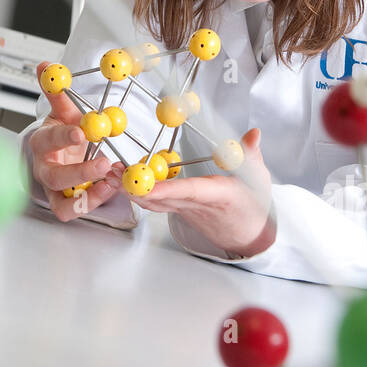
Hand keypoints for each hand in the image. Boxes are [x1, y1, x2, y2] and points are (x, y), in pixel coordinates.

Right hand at [28, 61, 123, 221]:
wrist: (61, 152)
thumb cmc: (62, 132)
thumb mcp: (63, 112)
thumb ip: (57, 93)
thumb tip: (45, 66)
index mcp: (43, 143)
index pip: (49, 139)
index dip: (64, 136)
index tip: (82, 132)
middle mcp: (45, 169)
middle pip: (56, 177)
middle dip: (80, 173)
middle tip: (105, 163)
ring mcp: (54, 190)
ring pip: (63, 204)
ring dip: (90, 196)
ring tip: (113, 181)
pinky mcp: (66, 203)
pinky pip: (76, 210)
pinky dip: (95, 201)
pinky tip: (113, 186)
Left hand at [127, 128, 275, 256]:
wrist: (248, 234)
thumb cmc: (253, 205)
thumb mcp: (258, 177)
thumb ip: (252, 154)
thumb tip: (253, 133)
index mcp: (218, 196)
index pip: (190, 192)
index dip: (166, 189)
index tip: (146, 184)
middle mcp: (196, 206)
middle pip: (161, 199)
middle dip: (135, 187)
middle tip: (113, 172)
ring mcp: (184, 210)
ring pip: (153, 203)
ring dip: (130, 189)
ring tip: (109, 173)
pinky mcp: (178, 210)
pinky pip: (155, 203)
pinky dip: (137, 192)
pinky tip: (121, 180)